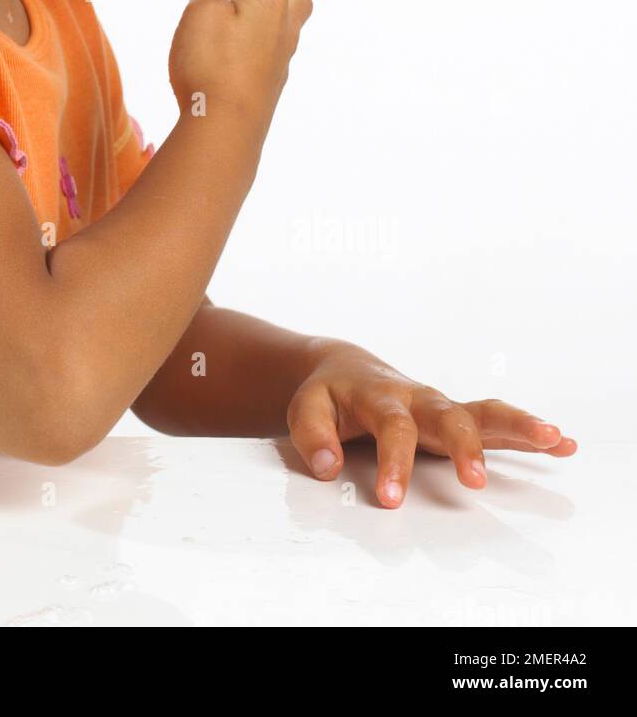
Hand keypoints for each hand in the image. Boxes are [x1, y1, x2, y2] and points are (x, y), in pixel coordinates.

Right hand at [168, 0, 313, 132]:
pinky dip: (237, 32)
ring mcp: (278, 52)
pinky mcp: (265, 76)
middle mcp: (284, 22)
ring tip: (203, 15)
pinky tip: (208, 48)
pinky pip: (257, 40)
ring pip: (270, 13)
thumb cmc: (215, 70)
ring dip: (243, 3)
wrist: (224, 133)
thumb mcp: (200, 13)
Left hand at [286, 340, 576, 507]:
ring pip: (485, 412)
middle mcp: (418, 399)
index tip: (391, 499)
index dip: (393, 463)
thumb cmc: (328, 394)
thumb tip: (326, 467)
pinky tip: (562, 443)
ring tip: (554, 438)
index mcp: (381, 397)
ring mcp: (442, 408)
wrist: (342, 369)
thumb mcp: (306, 408)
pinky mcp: (457, 418)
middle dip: (465, 447)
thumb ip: (312, 436)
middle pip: (449, 416)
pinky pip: (497, 422)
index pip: (392, 429)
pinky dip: (528, 432)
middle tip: (477, 481)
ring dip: (519, 426)